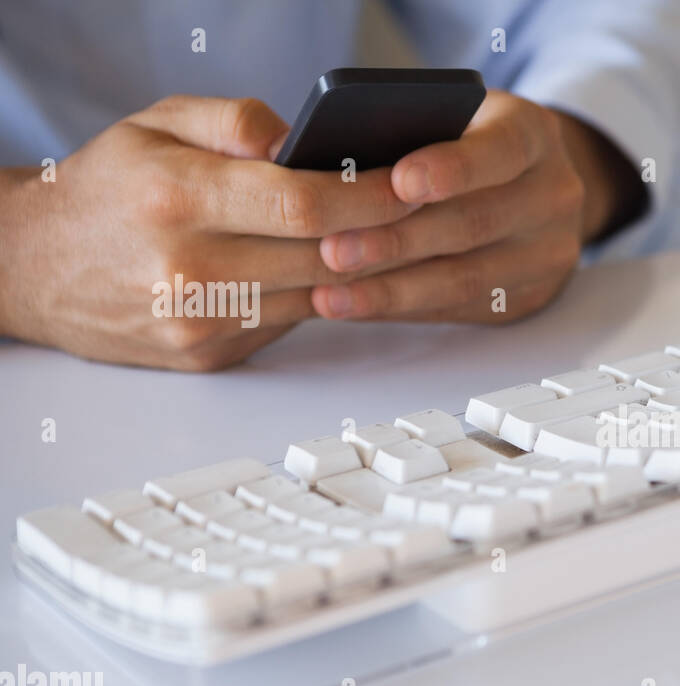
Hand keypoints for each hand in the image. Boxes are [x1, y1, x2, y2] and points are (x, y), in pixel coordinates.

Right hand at [0, 96, 413, 369]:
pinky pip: (291, 324)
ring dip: (363, 270)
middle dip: (385, 232)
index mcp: (177, 198)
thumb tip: (306, 138)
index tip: (412, 180)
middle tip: (426, 209)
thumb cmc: (106, 189)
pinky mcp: (210, 356)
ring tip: (397, 237)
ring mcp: (199, 323)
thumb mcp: (155, 125)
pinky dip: (321, 296)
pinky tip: (341, 270)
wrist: (34, 269)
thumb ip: (234, 121)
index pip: (304, 204)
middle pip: (323, 257)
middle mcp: (188, 269)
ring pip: (317, 297)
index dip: (371, 195)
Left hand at [312, 90, 645, 323]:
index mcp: (533, 134)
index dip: (452, 168)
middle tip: (332, 251)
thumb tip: (331, 164)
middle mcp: (553, 195)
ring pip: (465, 279)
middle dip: (397, 241)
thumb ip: (413, 129)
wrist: (535, 186)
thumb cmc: (471, 142)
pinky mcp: (529, 297)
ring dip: (392, 289)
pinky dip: (401, 308)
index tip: (400, 182)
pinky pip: (460, 308)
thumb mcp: (455, 115)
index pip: (500, 150)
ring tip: (331, 293)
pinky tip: (354, 306)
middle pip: (473, 225)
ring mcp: (547, 253)